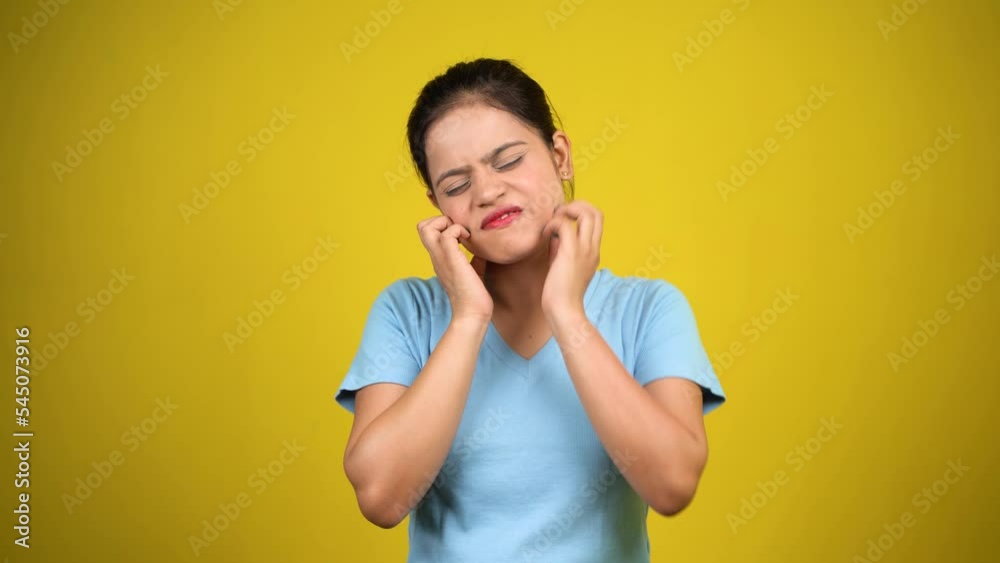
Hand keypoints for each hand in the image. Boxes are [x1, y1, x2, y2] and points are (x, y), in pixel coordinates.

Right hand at [416, 215, 492, 322]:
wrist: (473, 314)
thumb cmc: (474, 297)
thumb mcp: (473, 272)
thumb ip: (473, 261)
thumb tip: (482, 252)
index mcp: (439, 259)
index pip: (428, 232)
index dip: (441, 224)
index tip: (460, 232)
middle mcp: (436, 257)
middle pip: (421, 227)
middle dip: (440, 219)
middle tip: (458, 230)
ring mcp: (441, 259)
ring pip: (427, 227)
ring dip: (447, 223)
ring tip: (462, 234)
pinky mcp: (452, 261)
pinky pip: (447, 235)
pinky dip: (457, 230)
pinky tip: (468, 239)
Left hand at [540, 200, 602, 322]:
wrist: (564, 311)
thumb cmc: (561, 293)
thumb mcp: (563, 266)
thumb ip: (561, 249)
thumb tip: (554, 236)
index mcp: (593, 251)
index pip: (597, 220)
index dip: (581, 211)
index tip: (564, 218)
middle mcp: (592, 248)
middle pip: (596, 212)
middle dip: (576, 205)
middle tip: (559, 215)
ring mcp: (584, 250)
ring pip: (586, 213)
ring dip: (566, 210)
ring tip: (553, 222)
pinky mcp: (571, 253)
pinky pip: (564, 225)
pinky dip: (552, 224)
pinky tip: (544, 235)